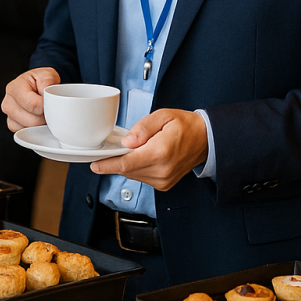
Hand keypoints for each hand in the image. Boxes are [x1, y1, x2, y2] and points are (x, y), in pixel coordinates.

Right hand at [2, 67, 59, 131]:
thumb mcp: (47, 74)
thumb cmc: (40, 81)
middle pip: (31, 121)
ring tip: (44, 113)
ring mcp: (9, 116)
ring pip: (29, 129)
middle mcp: (8, 102)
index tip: (52, 104)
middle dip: (45, 118)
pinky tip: (38, 120)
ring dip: (41, 124)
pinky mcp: (13, 125)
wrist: (35, 86)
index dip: (46, 107)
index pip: (32, 105)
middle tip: (50, 110)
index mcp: (14, 88)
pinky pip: (26, 134)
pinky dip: (35, 130)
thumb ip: (48, 82)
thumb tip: (48, 97)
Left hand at [90, 109, 208, 190]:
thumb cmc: (186, 126)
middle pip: (127, 170)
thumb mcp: (163, 116)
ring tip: (137, 148)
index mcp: (160, 153)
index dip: (107, 165)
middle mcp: (162, 170)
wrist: (207, 140)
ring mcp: (164, 180)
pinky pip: (141, 177)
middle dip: (117, 159)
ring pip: (132, 174)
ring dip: (128, 163)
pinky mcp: (164, 184)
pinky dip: (137, 168)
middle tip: (116, 147)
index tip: (94, 165)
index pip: (126, 164)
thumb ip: (143, 127)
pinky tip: (143, 156)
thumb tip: (127, 141)